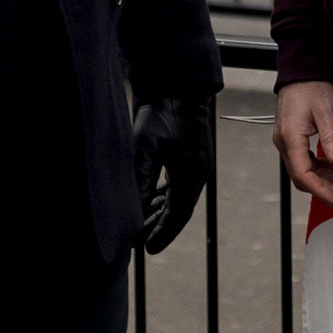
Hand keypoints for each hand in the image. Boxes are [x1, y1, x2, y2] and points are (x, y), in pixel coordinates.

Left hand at [135, 93, 216, 252]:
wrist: (175, 84)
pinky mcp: (189, 155)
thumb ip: (141, 185)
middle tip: (138, 242)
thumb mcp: (145, 152)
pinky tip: (151, 200)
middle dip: (159, 227)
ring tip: (141, 225)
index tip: (145, 249)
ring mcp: (195, 163)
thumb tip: (135, 215)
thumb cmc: (161, 115)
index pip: (177, 215)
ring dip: (161, 213)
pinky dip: (164, 197)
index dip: (161, 234)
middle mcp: (197, 172)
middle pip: (179, 210)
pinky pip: (178, 185)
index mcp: (191, 173)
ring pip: (178, 198)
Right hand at [277, 81, 332, 200]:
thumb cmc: (312, 87)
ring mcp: (288, 142)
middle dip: (327, 187)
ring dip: (327, 178)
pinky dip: (322, 168)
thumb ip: (332, 138)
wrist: (301, 72)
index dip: (320, 190)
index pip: (303, 174)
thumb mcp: (327, 111)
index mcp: (290, 138)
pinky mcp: (294, 139)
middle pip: (303, 176)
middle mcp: (285, 143)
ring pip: (305, 170)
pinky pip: (306, 160)